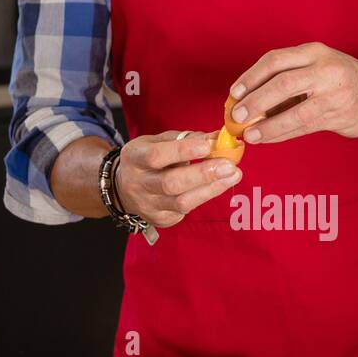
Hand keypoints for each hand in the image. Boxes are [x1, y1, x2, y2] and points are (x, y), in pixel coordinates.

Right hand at [114, 131, 240, 227]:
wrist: (124, 189)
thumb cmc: (148, 159)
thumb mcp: (158, 142)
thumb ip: (186, 139)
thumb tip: (217, 137)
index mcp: (135, 158)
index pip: (157, 155)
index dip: (184, 151)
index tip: (209, 144)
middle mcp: (139, 184)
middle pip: (171, 183)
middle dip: (203, 174)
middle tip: (229, 165)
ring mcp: (149, 205)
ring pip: (182, 202)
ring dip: (211, 189)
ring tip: (233, 175)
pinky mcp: (161, 219)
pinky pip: (186, 210)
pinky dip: (205, 196)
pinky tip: (220, 185)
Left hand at [228, 42, 357, 143]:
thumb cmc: (339, 77)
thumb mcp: (316, 65)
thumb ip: (286, 78)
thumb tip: (246, 99)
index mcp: (314, 52)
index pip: (275, 61)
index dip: (251, 77)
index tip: (234, 93)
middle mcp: (325, 69)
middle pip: (282, 84)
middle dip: (255, 101)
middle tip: (237, 116)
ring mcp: (334, 94)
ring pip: (295, 111)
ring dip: (268, 125)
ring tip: (250, 134)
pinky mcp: (340, 115)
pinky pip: (304, 127)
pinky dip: (282, 134)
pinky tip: (268, 138)